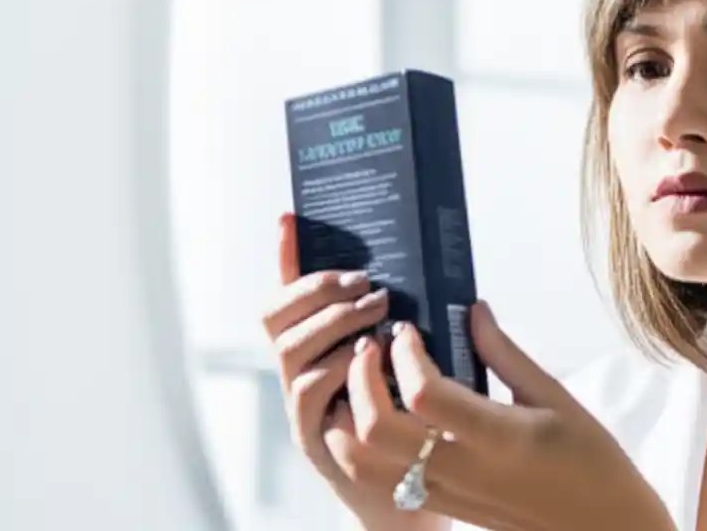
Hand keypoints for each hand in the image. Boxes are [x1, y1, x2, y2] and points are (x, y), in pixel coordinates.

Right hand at [263, 213, 448, 530]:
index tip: (291, 217)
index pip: (290, 293)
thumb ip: (408, 317)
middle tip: (366, 282)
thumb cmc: (420, 418)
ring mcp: (303, 406)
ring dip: (332, 325)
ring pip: (291, 353)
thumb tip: (430, 263)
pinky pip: (307, 395)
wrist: (414, 489)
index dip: (288, 255)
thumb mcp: (414, 358)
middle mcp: (301, 371)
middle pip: (277, 318)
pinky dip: (333, 369)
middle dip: (318, 290)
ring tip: (375, 313)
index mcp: (320, 346)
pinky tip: (364, 357)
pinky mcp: (315, 438)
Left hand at [331, 289, 677, 530]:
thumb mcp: (557, 398)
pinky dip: (359, 447)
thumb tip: (473, 309)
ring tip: (362, 381)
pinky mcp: (442, 507)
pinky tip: (373, 415)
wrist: (604, 528)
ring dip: (348, 417)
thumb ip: (506, 354)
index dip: (404, 354)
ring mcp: (447, 495)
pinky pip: (379, 481)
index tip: (408, 331)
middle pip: (378, 429)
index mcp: (498, 438)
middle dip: (361, 378)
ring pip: (363, 464)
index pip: (424, 394)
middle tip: (373, 347)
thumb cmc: (592, 462)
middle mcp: (463, 471)